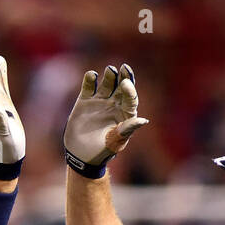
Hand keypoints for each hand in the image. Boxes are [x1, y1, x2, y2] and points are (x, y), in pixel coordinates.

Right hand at [63, 63, 148, 178]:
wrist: (81, 155)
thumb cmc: (102, 151)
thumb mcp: (115, 141)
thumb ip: (127, 130)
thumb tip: (143, 120)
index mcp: (125, 114)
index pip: (130, 98)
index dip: (129, 90)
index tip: (126, 84)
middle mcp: (114, 105)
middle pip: (121, 87)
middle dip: (124, 77)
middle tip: (124, 69)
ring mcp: (100, 101)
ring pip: (107, 84)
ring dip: (110, 76)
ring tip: (111, 71)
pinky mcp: (85, 101)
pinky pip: (89, 87)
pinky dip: (90, 79)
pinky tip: (91, 75)